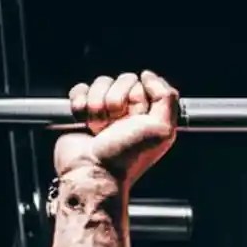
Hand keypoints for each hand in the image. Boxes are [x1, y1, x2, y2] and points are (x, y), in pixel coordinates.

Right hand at [53, 71, 179, 187]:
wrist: (92, 172)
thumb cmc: (127, 156)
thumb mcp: (162, 130)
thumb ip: (166, 98)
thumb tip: (148, 75)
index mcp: (149, 113)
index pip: (143, 83)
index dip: (137, 98)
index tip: (135, 118)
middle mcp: (129, 111)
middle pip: (121, 79)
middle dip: (116, 102)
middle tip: (115, 125)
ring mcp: (105, 110)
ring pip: (100, 83)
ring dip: (98, 106)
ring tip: (100, 128)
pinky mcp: (82, 112)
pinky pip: (80, 90)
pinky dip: (80, 105)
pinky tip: (85, 123)